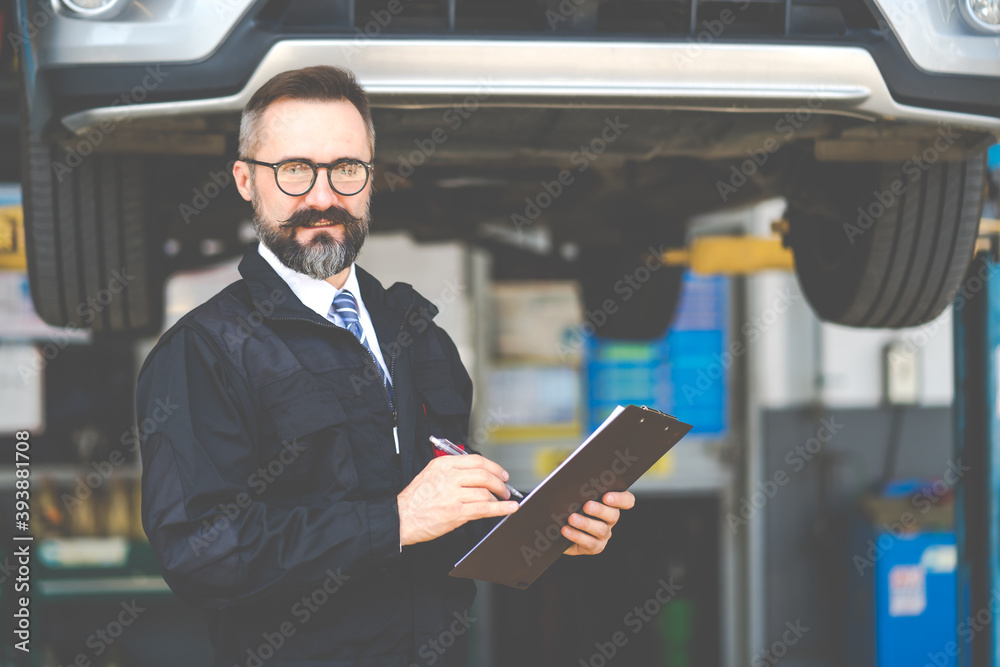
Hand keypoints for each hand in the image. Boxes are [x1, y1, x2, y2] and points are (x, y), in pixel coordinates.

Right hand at [397, 454, 518, 545]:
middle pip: (484, 474)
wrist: (401, 518)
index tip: (501, 473)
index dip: (493, 467)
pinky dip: (501, 509)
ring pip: (485, 492)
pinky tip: (509, 508)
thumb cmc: (414, 500)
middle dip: (499, 482)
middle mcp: (449, 477)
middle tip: (505, 487)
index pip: (476, 460)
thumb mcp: (430, 474)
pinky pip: (484, 508)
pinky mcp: (456, 513)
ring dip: (498, 497)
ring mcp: (453, 495)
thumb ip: (452, 471)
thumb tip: (476, 475)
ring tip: (502, 500)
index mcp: (443, 464)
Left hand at [562, 491, 634, 555]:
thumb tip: (574, 480)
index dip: (620, 498)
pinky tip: (566, 530)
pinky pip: (589, 543)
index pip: (627, 500)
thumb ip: (580, 487)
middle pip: (613, 514)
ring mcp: (604, 534)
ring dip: (586, 523)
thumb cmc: (569, 504)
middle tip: (586, 506)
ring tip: (572, 518)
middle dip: (600, 510)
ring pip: (601, 529)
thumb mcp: (575, 494)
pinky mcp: (595, 547)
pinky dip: (576, 536)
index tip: (607, 496)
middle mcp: (611, 518)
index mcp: (611, 502)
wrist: (559, 527)